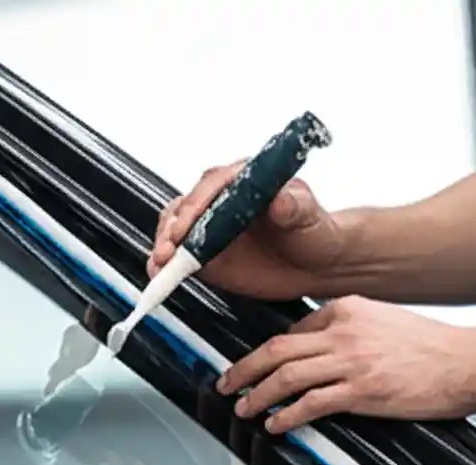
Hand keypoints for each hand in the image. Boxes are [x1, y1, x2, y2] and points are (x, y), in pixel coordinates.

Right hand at [150, 161, 348, 299]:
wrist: (317, 265)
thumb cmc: (315, 231)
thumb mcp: (310, 216)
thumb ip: (296, 205)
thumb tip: (281, 197)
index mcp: (244, 179)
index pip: (211, 185)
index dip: (196, 206)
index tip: (186, 226)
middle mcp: (220, 200)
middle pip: (185, 206)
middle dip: (173, 227)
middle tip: (169, 248)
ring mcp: (209, 227)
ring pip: (175, 230)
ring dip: (164, 246)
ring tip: (160, 264)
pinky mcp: (205, 254)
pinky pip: (179, 257)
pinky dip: (165, 266)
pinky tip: (159, 275)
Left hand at [215, 296, 475, 432]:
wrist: (471, 363)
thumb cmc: (433, 347)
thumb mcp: (384, 321)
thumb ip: (349, 329)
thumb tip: (316, 349)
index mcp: (347, 309)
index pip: (292, 331)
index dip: (266, 354)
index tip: (252, 368)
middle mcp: (344, 331)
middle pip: (276, 350)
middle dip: (243, 370)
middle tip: (226, 384)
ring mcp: (352, 361)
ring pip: (286, 377)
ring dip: (258, 395)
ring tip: (245, 408)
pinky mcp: (363, 391)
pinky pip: (311, 404)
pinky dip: (287, 415)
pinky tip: (277, 424)